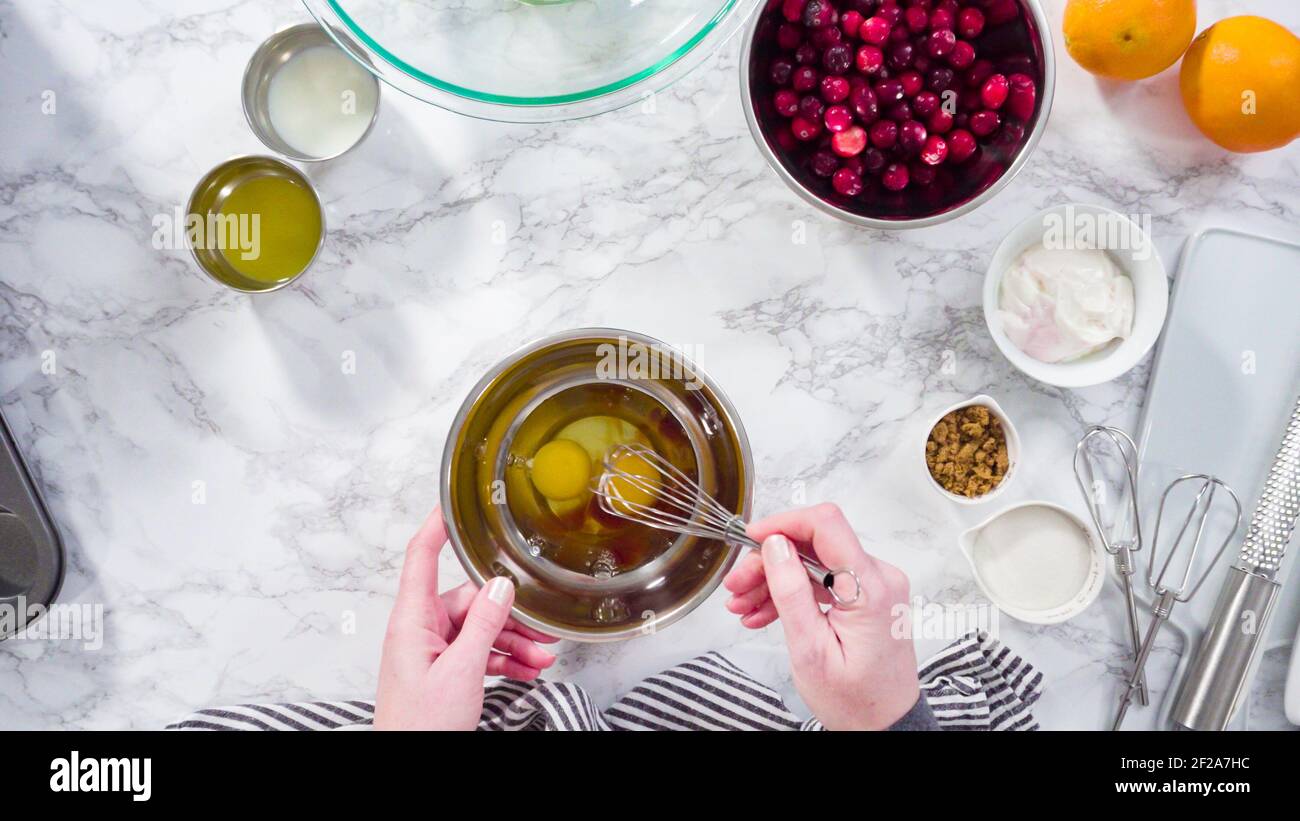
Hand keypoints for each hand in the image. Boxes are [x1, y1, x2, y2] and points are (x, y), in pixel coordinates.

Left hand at [374, 506, 558, 729]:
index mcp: (412, 620)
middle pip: (469, 601)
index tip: (455, 503)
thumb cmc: (420, 727)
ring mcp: (431, 651)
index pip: (421, 557)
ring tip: (543, 657)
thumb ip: (483, 625)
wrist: (408, 767)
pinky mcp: (443, 671)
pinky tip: (528, 670)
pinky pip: (478, 653)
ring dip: (513, 642)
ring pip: (479, 629)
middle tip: (542, 627)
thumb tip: (502, 585)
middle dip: (508, 614)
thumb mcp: (461, 671)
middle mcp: (420, 630)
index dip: (437, 526)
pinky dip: (504, 660)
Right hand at [723, 503, 919, 729]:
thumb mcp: (810, 649)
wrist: (884, 725)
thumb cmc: (854, 699)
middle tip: (736, 586)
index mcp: (869, 588)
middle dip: (768, 560)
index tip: (751, 538)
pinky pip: (823, 579)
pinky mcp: (867, 596)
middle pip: (814, 544)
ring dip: (774, 578)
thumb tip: (775, 544)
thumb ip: (791, 592)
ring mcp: (874, 586)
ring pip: (814, 562)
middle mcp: (878, 578)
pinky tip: (763, 611)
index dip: (783, 523)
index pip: (826, 525)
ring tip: (743, 605)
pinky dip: (793, 591)